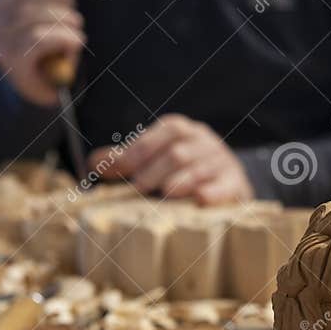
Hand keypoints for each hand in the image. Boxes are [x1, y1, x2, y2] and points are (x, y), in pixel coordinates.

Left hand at [89, 114, 254, 204]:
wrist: (228, 181)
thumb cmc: (182, 169)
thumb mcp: (154, 158)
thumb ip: (126, 159)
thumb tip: (93, 163)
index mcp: (181, 130)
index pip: (161, 134)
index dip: (137, 151)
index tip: (116, 171)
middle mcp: (203, 141)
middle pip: (178, 152)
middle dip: (154, 170)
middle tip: (138, 188)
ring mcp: (222, 162)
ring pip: (200, 168)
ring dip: (179, 181)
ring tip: (163, 194)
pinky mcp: (237, 184)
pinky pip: (226, 186)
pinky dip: (213, 192)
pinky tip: (200, 200)